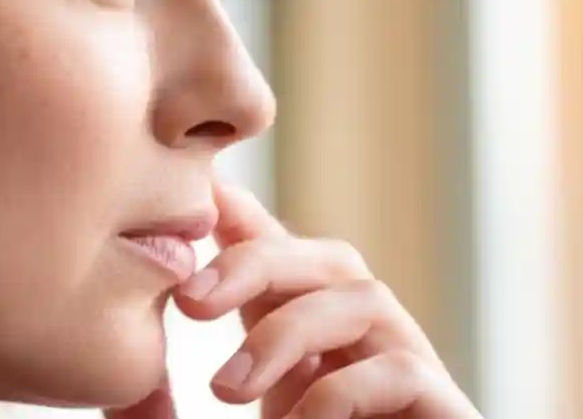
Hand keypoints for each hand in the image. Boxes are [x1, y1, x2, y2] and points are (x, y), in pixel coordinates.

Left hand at [106, 182, 481, 418]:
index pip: (279, 251)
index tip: (194, 185)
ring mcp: (407, 362)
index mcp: (309, 329)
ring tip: (225, 391)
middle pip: (325, 257)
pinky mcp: (441, 404)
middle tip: (188, 302)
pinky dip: (335, 396)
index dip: (237, 211)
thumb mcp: (252, 406)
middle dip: (252, 263)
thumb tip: (141, 361)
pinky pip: (398, 370)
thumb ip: (221, 378)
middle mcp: (364, 333)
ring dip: (284, 334)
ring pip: (361, 299)